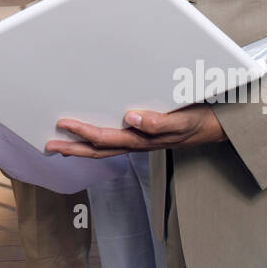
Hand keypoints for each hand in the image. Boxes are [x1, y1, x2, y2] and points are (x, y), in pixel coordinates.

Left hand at [44, 105, 225, 157]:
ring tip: (60, 145)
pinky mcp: (143, 136)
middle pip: (99, 149)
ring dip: (81, 148)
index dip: (83, 134)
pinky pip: (115, 141)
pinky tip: (87, 137)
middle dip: (73, 147)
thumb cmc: (198, 121)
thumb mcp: (182, 121)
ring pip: (105, 148)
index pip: (105, 139)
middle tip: (48, 143)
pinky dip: (97, 141)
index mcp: (142, 139)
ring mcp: (139, 142)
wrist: (218, 125)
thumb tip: (131, 118)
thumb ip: (159, 122)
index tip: (62, 124)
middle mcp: (137, 143)